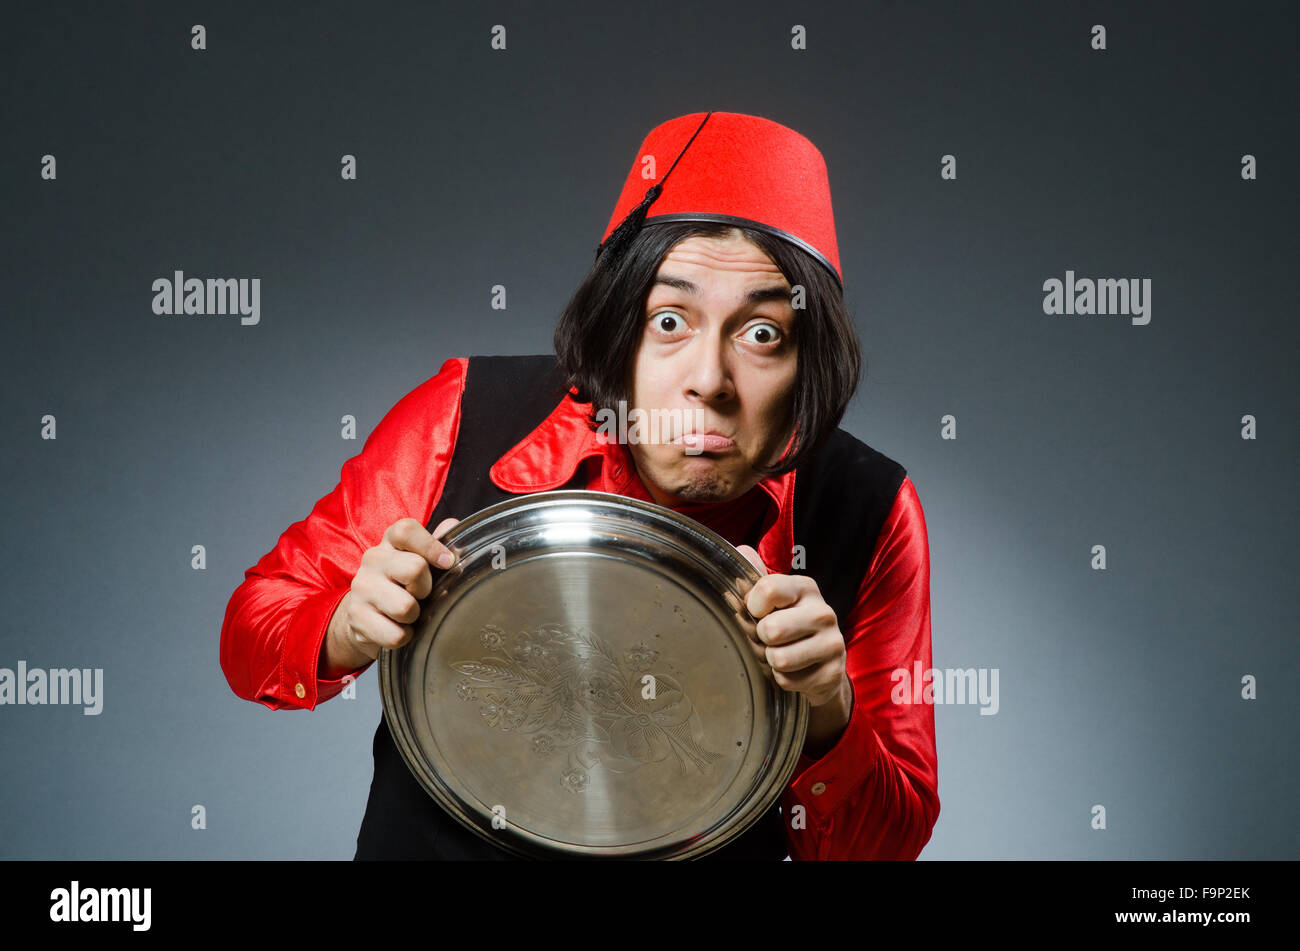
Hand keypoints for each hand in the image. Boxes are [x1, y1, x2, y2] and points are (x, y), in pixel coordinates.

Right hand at [321, 516, 459, 675]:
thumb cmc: (401, 584)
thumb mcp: (419, 560)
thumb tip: (453, 525)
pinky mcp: (356, 617)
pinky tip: (397, 628)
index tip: (447, 562)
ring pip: (406, 607)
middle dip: (426, 589)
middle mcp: (373, 559)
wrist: (363, 615)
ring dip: (415, 617)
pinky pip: (396, 635)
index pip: (407, 531)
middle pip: (415, 569)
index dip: (432, 546)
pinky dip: (404, 637)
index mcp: (390, 541)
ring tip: (408, 614)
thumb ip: (437, 542)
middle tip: (420, 595)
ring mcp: (361, 587)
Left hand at [734, 544, 853, 754]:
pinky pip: (789, 681)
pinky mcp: (833, 673)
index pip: (767, 588)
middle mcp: (823, 612)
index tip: (756, 611)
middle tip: (769, 639)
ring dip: (771, 661)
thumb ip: (754, 574)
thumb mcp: (772, 599)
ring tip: (780, 654)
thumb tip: (740, 551)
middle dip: (761, 639)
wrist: (820, 663)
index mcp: (805, 588)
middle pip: (771, 629)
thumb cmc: (786, 624)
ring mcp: (833, 644)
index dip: (752, 604)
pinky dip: (783, 679)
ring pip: (779, 659)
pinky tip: (794, 670)